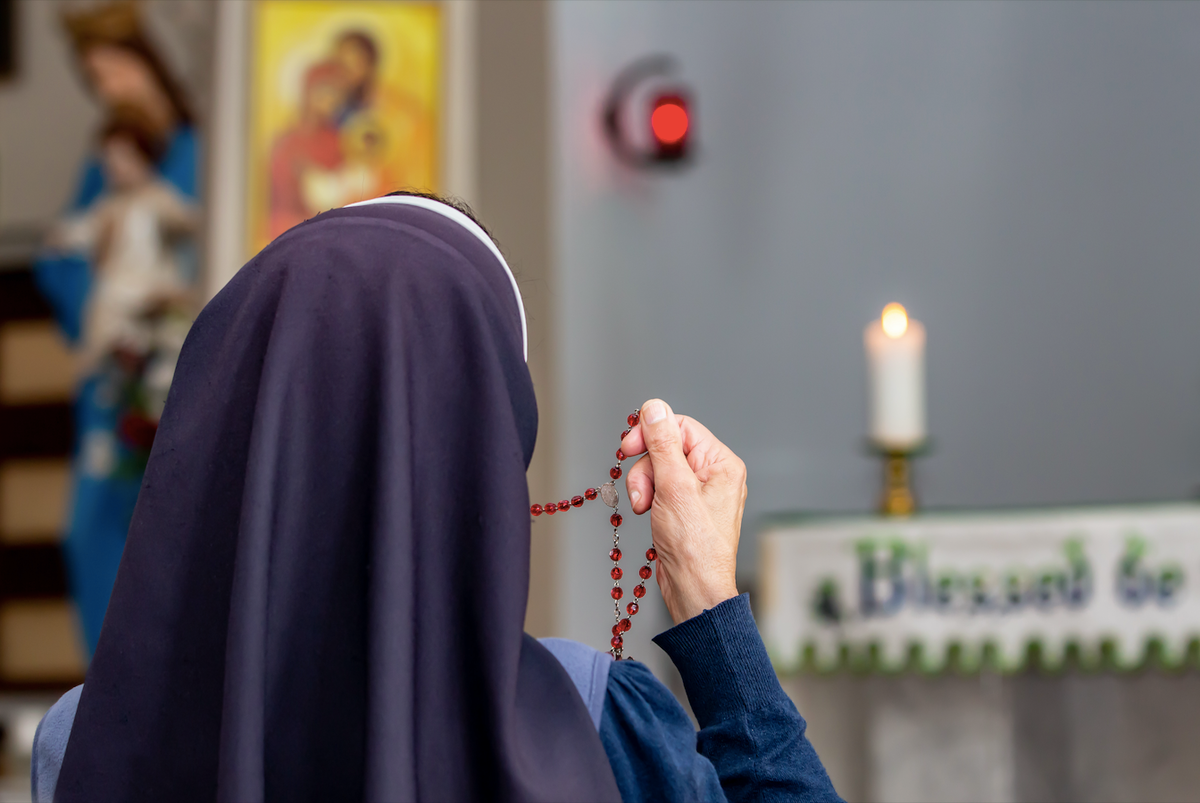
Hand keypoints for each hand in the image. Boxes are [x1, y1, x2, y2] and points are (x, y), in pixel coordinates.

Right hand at [620, 399, 746, 624]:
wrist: (694, 589)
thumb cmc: (693, 546)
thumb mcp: (674, 487)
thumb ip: (663, 444)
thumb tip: (654, 408)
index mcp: (721, 463)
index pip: (680, 426)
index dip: (650, 433)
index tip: (628, 447)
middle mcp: (714, 474)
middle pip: (666, 447)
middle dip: (646, 468)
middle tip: (641, 492)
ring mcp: (698, 492)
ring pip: (658, 468)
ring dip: (643, 485)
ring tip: (644, 508)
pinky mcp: (684, 508)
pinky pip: (659, 488)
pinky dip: (647, 497)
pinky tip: (647, 514)